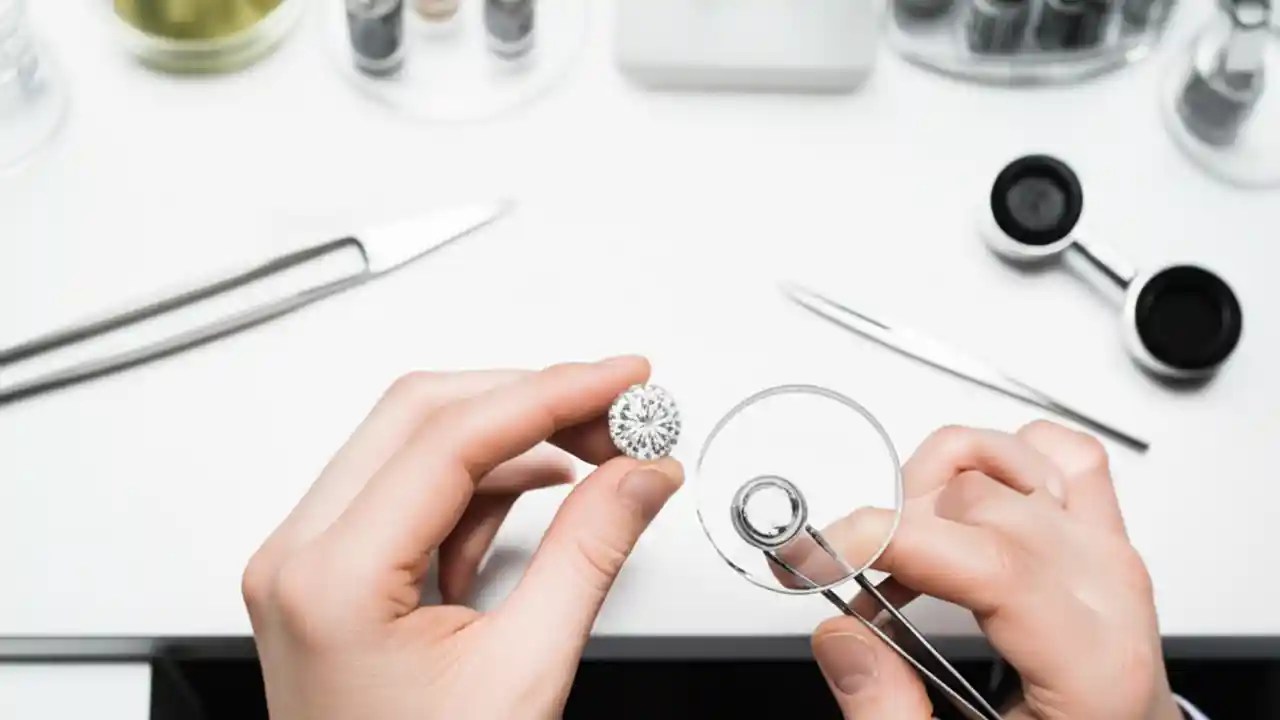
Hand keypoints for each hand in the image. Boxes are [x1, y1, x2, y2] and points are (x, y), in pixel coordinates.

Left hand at [241, 357, 683, 719]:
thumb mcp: (524, 671)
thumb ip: (588, 555)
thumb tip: (639, 474)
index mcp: (330, 581)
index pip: (450, 438)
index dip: (551, 394)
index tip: (622, 381)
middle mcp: (298, 556)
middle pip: (422, 415)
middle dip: (531, 404)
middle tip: (616, 414)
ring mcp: (305, 562)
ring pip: (415, 444)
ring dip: (510, 445)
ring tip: (594, 464)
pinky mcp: (328, 573)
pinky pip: (409, 490)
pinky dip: (478, 489)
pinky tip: (533, 511)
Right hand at [810, 421, 1182, 719]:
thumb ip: (889, 711)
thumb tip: (840, 636)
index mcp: (1095, 667)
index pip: (990, 561)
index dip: (886, 539)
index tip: (815, 557)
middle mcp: (1112, 594)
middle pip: (984, 504)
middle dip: (893, 526)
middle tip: (845, 576)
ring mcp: (1110, 553)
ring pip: (1017, 457)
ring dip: (940, 484)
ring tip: (906, 547)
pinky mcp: (1103, 532)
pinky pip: (1060, 452)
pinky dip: (1000, 460)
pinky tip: (963, 512)